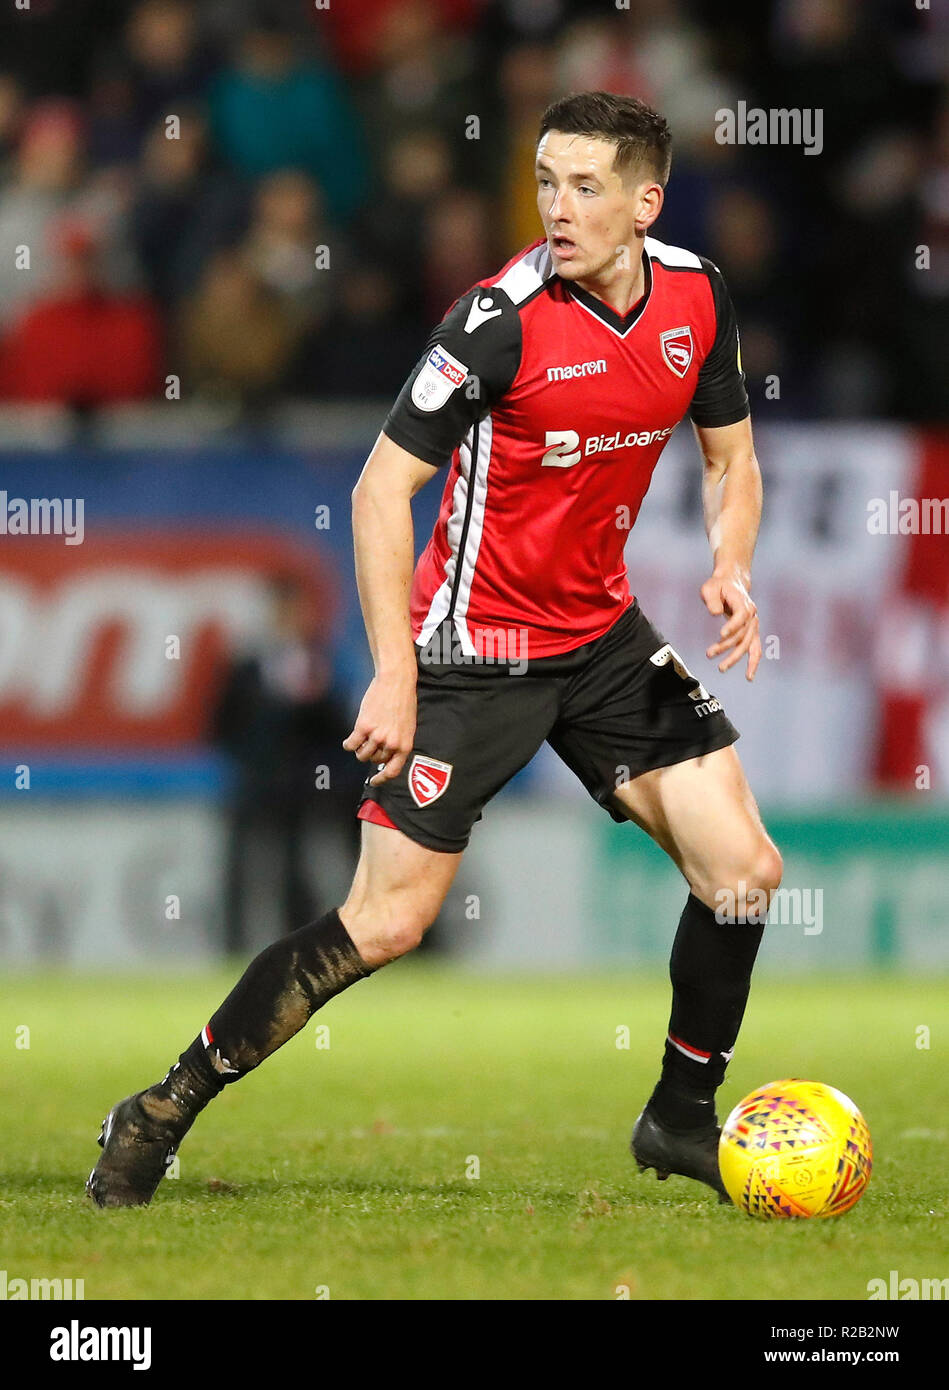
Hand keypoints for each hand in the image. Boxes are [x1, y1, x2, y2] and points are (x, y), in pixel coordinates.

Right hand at [342, 671, 416, 784]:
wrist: (396, 682)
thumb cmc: (403, 701)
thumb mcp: (408, 726)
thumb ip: (399, 742)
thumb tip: (387, 755)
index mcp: (405, 745)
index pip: (392, 771)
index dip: (382, 779)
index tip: (374, 782)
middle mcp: (391, 743)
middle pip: (374, 760)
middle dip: (371, 754)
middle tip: (369, 743)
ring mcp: (377, 736)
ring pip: (361, 754)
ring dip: (359, 750)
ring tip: (360, 740)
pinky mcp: (363, 727)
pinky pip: (351, 744)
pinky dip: (348, 744)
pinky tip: (349, 740)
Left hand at [700, 565, 760, 680]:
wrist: (732, 582)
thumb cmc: (719, 585)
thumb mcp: (710, 588)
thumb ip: (712, 600)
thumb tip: (716, 614)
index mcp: (743, 603)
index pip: (741, 617)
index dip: (732, 626)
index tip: (721, 635)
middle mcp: (752, 616)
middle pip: (742, 634)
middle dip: (726, 646)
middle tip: (709, 653)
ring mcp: (753, 625)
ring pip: (747, 644)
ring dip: (735, 657)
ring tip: (721, 668)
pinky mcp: (750, 632)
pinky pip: (755, 649)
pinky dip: (753, 663)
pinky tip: (749, 676)